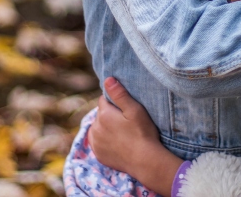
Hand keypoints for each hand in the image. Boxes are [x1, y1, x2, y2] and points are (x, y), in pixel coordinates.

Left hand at [89, 78, 182, 194]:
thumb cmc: (143, 133)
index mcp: (103, 114)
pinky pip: (97, 142)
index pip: (103, 100)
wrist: (145, 161)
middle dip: (109, 114)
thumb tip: (107, 79)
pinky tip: (117, 142)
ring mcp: (95, 142)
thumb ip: (119, 94)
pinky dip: (104, 140)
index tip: (125, 108)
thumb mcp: (135, 110)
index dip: (114, 102)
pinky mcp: (98, 154)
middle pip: (100, 114)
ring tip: (122, 132)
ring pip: (97, 128)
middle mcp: (95, 128)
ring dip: (105, 127)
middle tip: (126, 121)